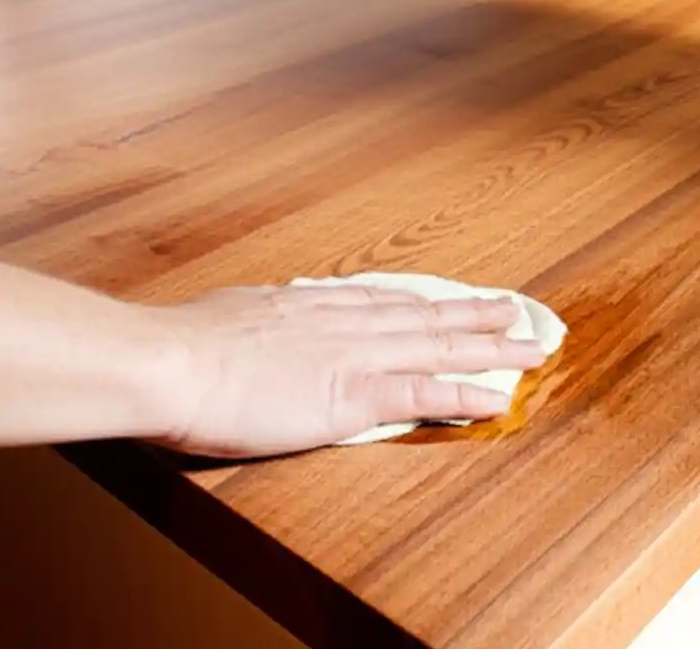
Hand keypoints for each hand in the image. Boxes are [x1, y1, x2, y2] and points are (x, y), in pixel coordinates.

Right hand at [151, 284, 545, 457]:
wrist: (169, 363)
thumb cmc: (182, 345)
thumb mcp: (227, 316)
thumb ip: (256, 321)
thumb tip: (253, 323)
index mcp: (311, 304)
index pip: (384, 301)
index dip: (425, 302)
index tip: (451, 300)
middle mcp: (345, 321)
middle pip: (426, 315)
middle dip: (475, 315)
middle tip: (515, 311)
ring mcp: (355, 356)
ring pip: (440, 346)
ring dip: (491, 347)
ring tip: (530, 346)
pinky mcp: (355, 396)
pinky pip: (426, 394)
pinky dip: (467, 395)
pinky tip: (499, 399)